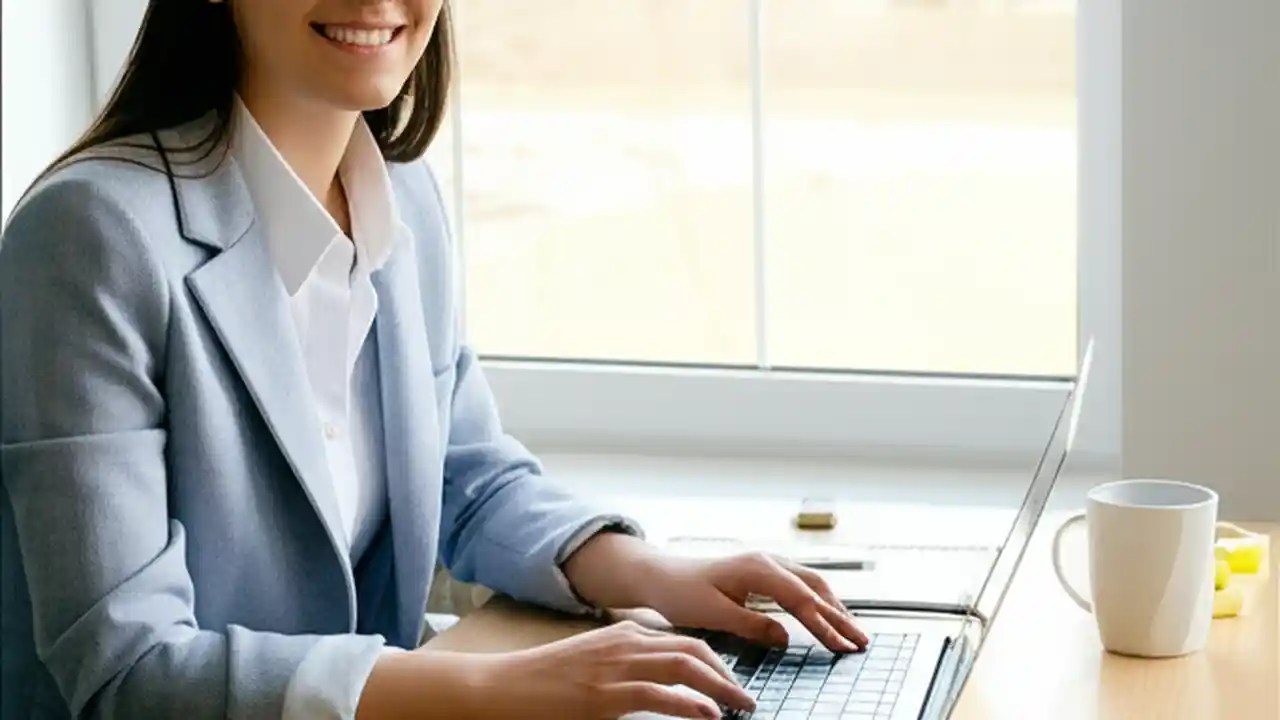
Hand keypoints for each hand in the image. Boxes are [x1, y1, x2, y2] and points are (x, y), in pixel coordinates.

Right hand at [472, 620, 754, 718]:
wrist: (498, 687)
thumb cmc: (542, 683)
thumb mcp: (591, 666)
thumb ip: (623, 668)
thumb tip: (655, 687)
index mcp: (623, 634)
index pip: (684, 641)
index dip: (716, 662)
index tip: (733, 683)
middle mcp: (625, 643)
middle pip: (693, 648)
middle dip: (727, 673)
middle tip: (746, 698)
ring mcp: (614, 666)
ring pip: (684, 665)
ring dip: (721, 686)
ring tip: (741, 706)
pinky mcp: (603, 694)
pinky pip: (658, 694)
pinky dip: (690, 703)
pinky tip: (709, 715)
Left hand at [640, 552, 869, 652]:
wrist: (661, 575)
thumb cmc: (680, 592)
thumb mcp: (712, 613)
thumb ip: (750, 625)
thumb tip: (785, 637)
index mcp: (757, 568)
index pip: (801, 599)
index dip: (824, 625)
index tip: (842, 647)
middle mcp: (767, 561)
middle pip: (816, 588)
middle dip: (841, 615)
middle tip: (861, 642)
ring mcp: (768, 564)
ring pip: (813, 584)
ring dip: (835, 607)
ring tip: (854, 633)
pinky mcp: (765, 573)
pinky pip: (802, 585)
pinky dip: (820, 601)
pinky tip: (830, 616)